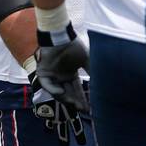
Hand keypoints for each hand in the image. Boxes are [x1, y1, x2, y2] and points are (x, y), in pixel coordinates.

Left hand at [28, 26, 88, 145]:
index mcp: (70, 74)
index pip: (77, 89)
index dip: (82, 98)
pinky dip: (53, 89)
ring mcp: (51, 75)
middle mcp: (60, 76)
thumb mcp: (86, 60)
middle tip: (82, 109)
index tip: (89, 108)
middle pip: (68, 93)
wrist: (60, 36)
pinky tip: (61, 92)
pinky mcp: (42, 72)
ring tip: (73, 103)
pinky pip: (46, 84)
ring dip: (65, 98)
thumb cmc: (73, 46)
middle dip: (75, 102)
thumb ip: (92, 71)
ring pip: (57, 91)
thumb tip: (103, 82)